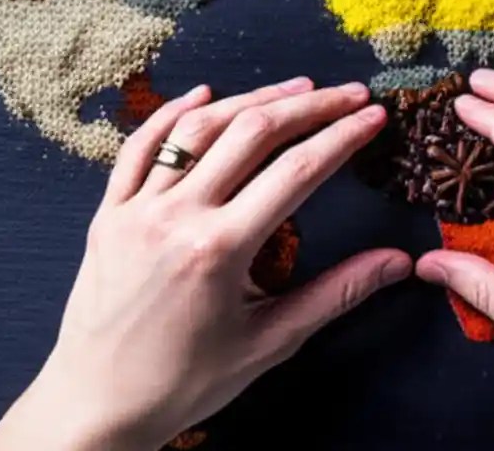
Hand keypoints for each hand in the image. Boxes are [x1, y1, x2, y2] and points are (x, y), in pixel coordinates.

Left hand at [0, 79, 411, 450]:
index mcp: (220, 249)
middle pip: (251, 135)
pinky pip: (139, 149)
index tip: (373, 115)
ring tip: (296, 87)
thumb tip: (398, 262)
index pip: (296, 171)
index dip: (342, 137)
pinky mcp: (108, 214)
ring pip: (198, 130)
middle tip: (348, 93)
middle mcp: (176, 217)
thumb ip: (335, 293)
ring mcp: (135, 210)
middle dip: (308, 107)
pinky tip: (205, 95)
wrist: (95, 405)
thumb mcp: (270, 341)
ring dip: (251, 100)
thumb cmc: (185, 383)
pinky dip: (173, 115)